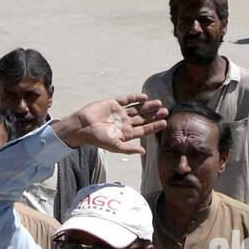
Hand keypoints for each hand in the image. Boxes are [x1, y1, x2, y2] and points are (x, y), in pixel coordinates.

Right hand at [51, 94, 168, 154]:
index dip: (154, 126)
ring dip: (148, 106)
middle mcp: (123, 123)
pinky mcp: (113, 103)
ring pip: (137, 108)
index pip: (143, 130)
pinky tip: (144, 97)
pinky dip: (135, 98)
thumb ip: (129, 149)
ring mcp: (118, 112)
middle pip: (142, 118)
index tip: (165, 122)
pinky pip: (126, 99)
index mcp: (124, 133)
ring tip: (159, 103)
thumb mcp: (115, 146)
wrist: (82, 126)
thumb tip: (144, 152)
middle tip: (166, 111)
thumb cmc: (97, 138)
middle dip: (154, 115)